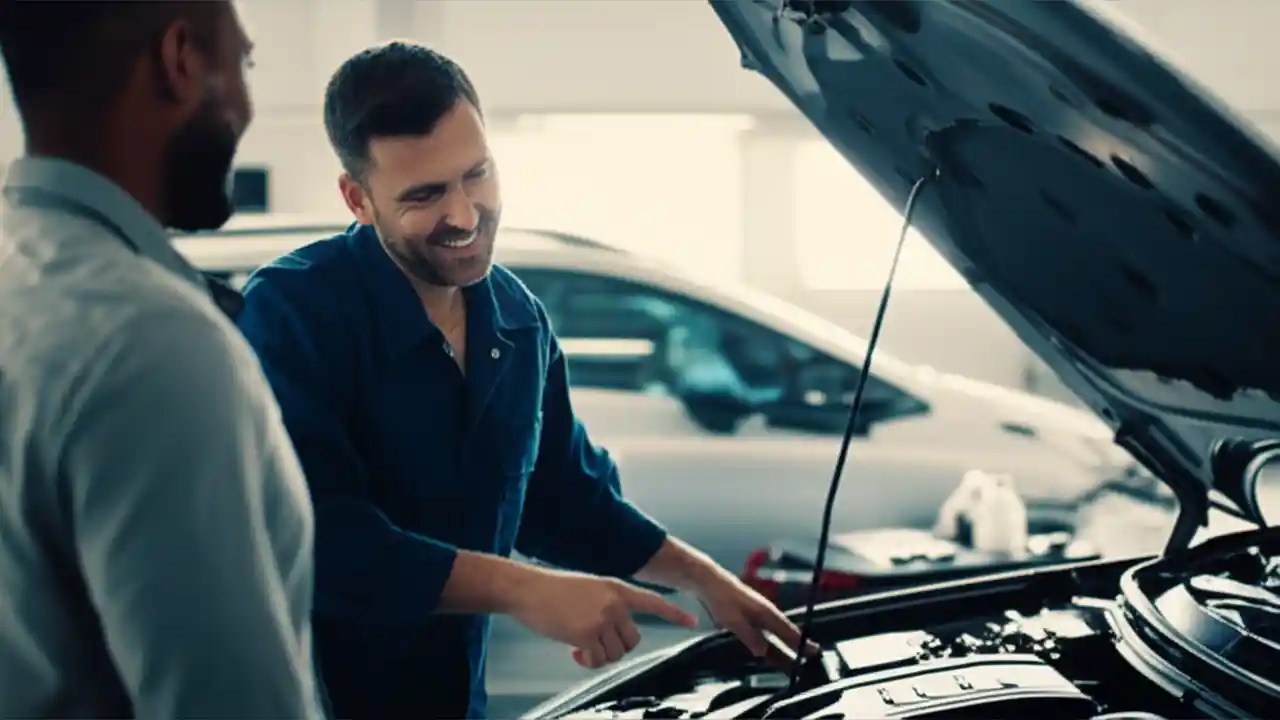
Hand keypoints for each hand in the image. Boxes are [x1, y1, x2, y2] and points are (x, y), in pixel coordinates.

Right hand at [510, 569, 698, 668]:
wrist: (527, 589)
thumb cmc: (553, 591)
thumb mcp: (589, 589)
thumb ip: (607, 606)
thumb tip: (614, 637)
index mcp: (616, 588)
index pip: (653, 601)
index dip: (674, 614)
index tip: (693, 622)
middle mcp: (614, 603)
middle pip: (633, 639)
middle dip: (617, 647)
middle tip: (595, 644)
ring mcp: (602, 618)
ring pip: (616, 653)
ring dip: (599, 656)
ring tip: (580, 646)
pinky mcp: (586, 635)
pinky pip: (598, 660)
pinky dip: (587, 662)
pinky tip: (573, 651)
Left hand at [692, 565, 818, 659]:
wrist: (709, 581)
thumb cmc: (721, 598)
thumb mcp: (733, 620)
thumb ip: (749, 636)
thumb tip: (762, 651)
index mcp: (766, 612)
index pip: (788, 631)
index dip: (800, 643)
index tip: (814, 652)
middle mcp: (765, 613)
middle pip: (784, 635)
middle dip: (796, 648)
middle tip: (811, 659)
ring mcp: (757, 614)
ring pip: (774, 635)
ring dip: (783, 648)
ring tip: (791, 662)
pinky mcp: (748, 616)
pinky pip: (764, 633)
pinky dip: (770, 643)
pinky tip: (767, 651)